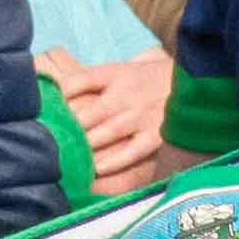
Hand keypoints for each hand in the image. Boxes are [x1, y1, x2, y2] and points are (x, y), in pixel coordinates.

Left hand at [42, 51, 174, 194]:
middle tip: (52, 145)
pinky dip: (113, 161)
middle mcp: (126, 94)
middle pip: (88, 113)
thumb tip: (50, 89)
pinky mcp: (156, 136)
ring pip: (106, 133)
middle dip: (69, 129)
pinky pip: (131, 152)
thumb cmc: (146, 80)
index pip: (78, 81)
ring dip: (86, 147)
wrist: (193, 82)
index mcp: (115, 74)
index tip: (46, 111)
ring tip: (70, 159)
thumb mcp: (120, 70)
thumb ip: (90, 81)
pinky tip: (98, 169)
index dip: (59, 96)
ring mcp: (142, 116)